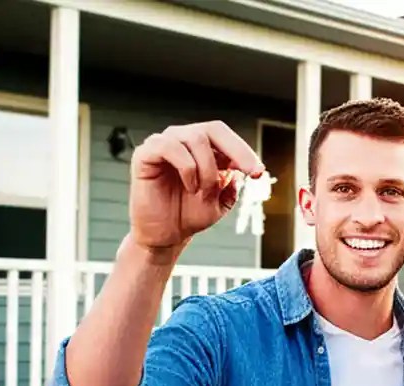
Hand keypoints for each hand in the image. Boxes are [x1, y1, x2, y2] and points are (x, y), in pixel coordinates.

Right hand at [129, 120, 265, 252]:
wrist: (165, 236)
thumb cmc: (188, 215)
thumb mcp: (221, 201)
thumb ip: (233, 182)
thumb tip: (242, 166)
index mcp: (200, 147)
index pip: (224, 136)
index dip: (244, 150)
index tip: (259, 172)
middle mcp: (181, 139)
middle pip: (212, 130)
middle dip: (235, 151)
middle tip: (246, 173)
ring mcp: (162, 144)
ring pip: (195, 138)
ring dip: (207, 168)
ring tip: (203, 191)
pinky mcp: (145, 154)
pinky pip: (170, 147)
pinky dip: (187, 168)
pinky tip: (189, 186)